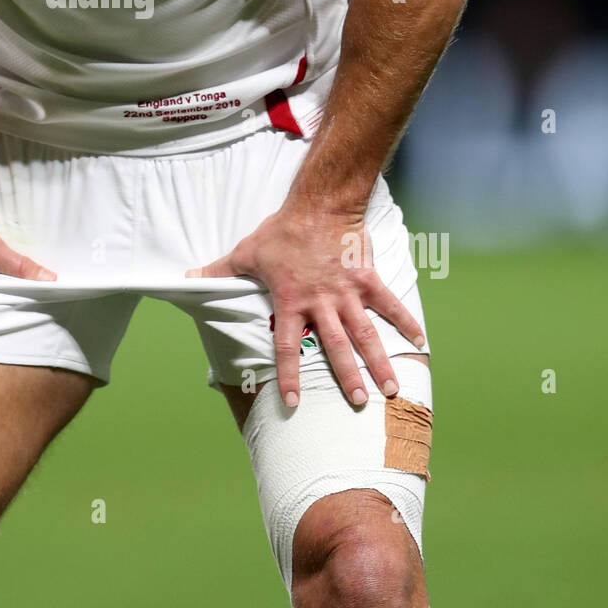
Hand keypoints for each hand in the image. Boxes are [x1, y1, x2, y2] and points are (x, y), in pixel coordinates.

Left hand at [186, 206, 424, 406]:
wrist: (319, 203)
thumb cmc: (281, 231)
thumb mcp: (246, 252)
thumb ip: (218, 271)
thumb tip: (186, 278)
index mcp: (291, 301)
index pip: (287, 345)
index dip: (288, 374)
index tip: (291, 402)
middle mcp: (321, 302)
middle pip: (335, 346)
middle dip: (348, 377)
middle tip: (360, 404)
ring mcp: (347, 291)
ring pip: (365, 332)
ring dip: (379, 361)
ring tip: (391, 389)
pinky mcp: (367, 278)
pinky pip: (390, 303)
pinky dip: (406, 321)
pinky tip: (421, 342)